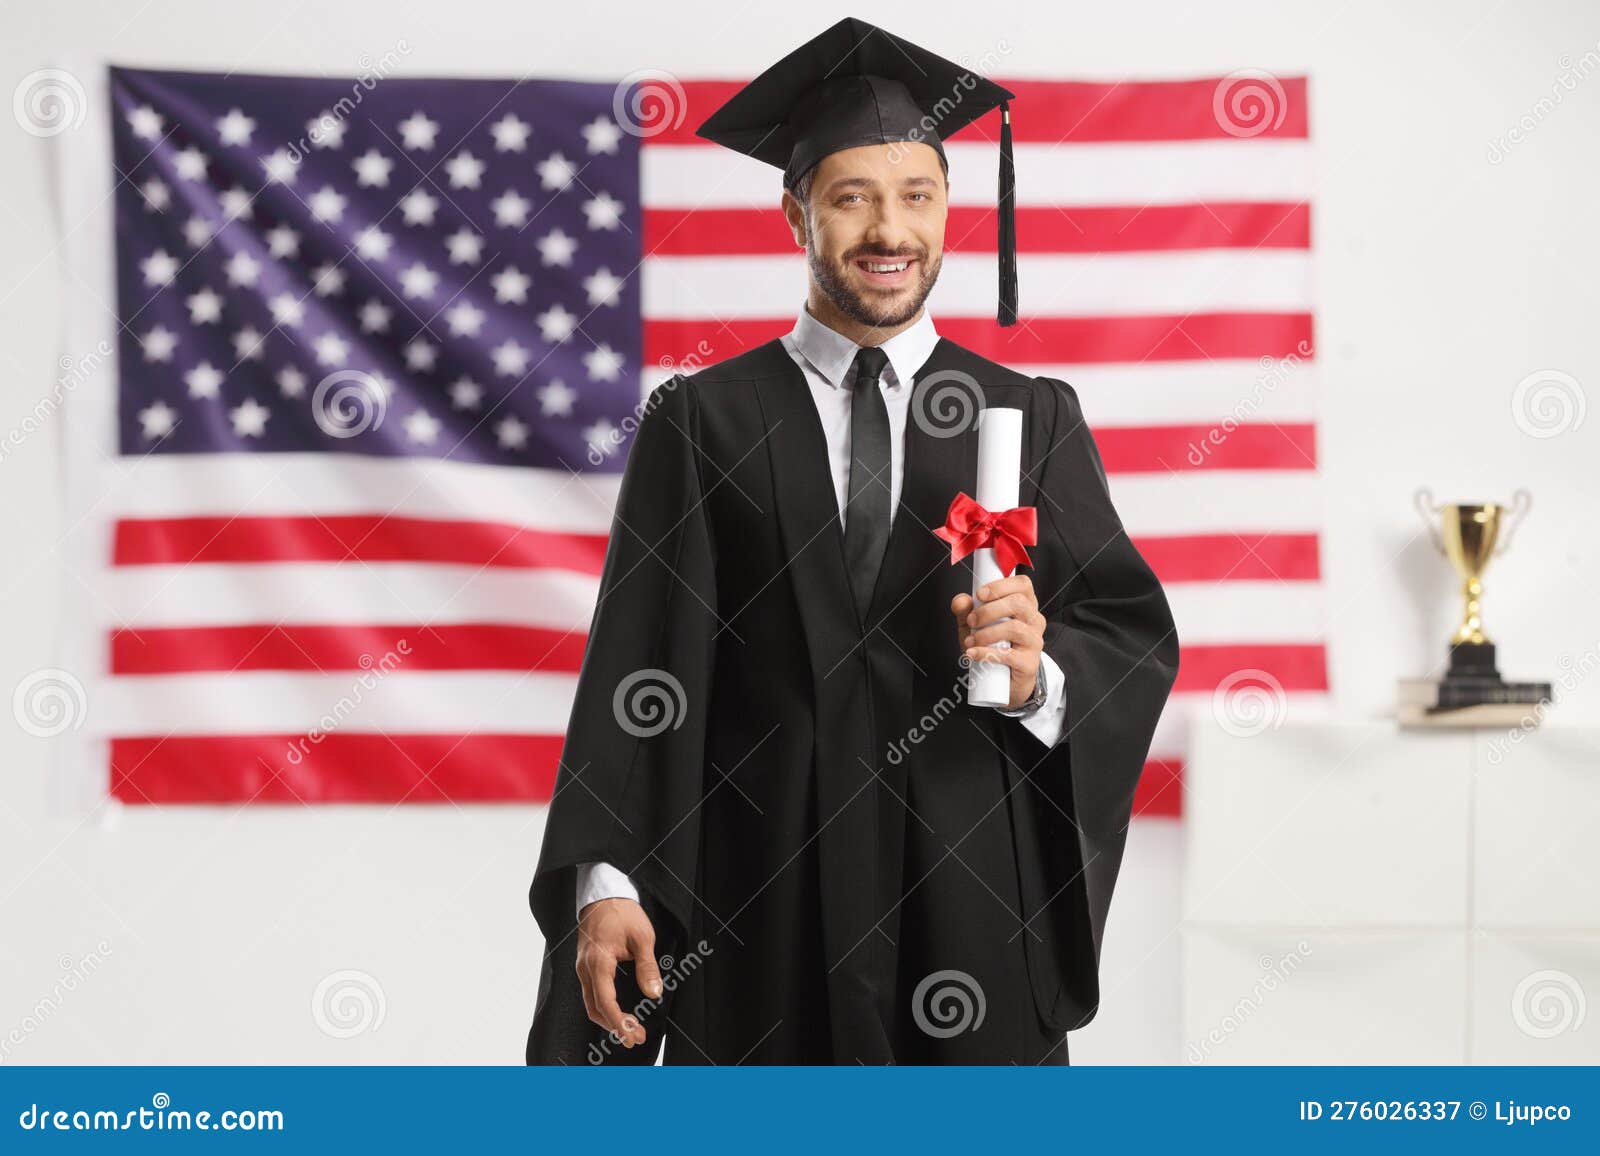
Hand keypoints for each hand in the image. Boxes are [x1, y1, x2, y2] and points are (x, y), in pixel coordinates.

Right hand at [575, 897, 661, 1047]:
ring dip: (609, 1019)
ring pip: (591, 1003)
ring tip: (631, 1029)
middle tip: (636, 1037)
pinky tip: (619, 1012)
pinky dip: (604, 1007)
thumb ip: (647, 967)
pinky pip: (591, 993)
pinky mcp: (586, 966)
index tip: (631, 1036)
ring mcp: (583, 967)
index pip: (605, 1001)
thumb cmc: (622, 912)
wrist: (604, 894)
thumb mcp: (642, 937)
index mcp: (598, 961)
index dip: (618, 1023)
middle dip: (615, 1027)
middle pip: (595, 1008)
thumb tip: (653, 993)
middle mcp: (586, 968)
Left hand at [950, 573, 1045, 710]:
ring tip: (971, 641)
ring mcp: (1034, 642)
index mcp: (1025, 605)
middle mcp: (1034, 620)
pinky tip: (973, 653)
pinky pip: (1009, 655)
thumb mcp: (974, 625)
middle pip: (1018, 603)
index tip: (980, 594)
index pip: (1023, 585)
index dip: (1001, 586)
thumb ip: (965, 610)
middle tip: (971, 621)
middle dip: (988, 610)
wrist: (1002, 681)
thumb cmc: (991, 645)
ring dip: (987, 633)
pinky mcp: (1030, 663)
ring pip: (1015, 628)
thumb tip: (961, 600)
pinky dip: (986, 653)